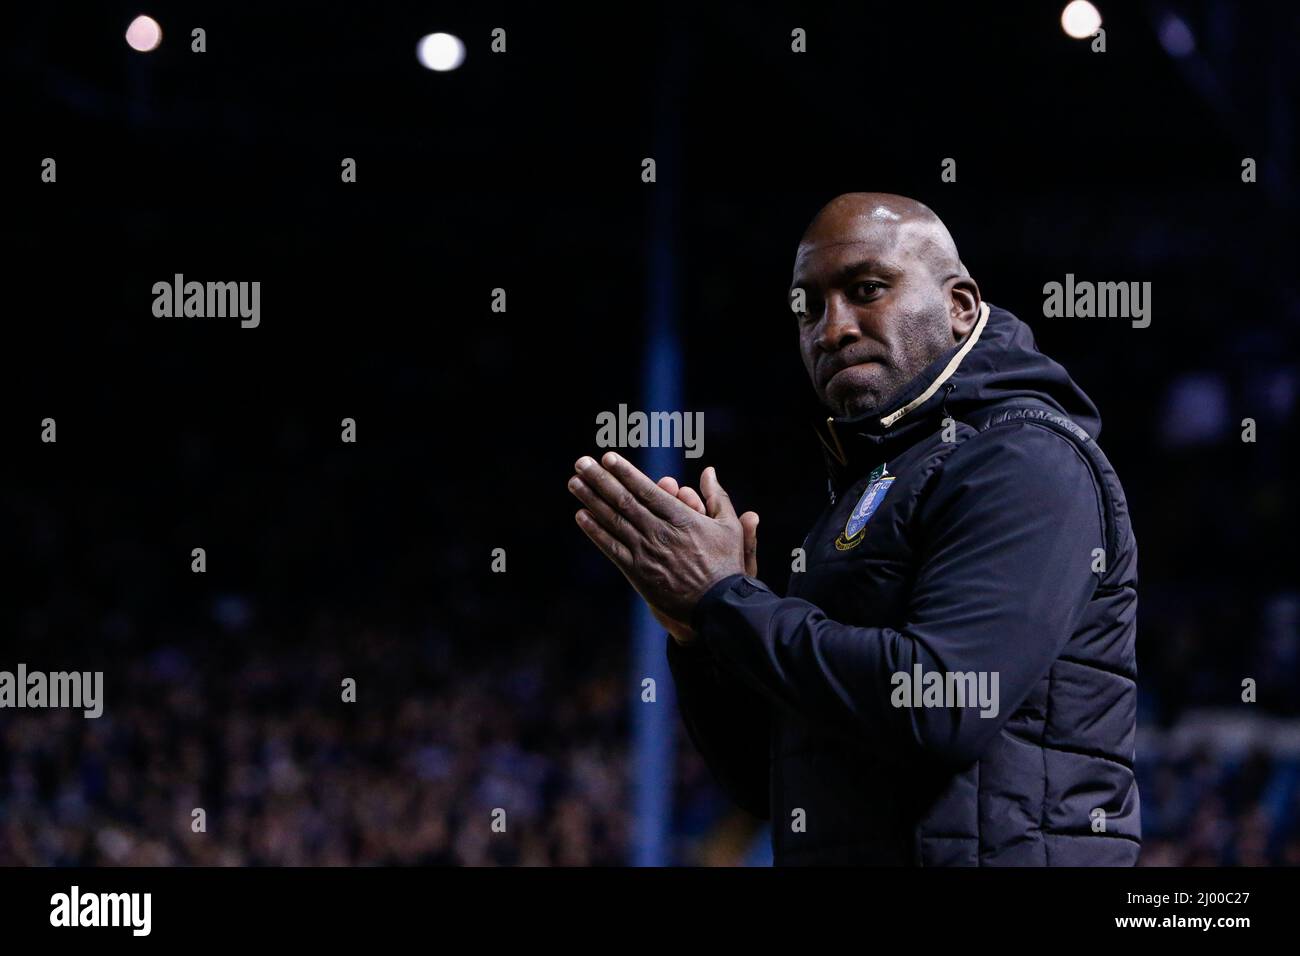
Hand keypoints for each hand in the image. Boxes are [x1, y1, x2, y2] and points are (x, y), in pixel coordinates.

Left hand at [568, 453, 759, 643]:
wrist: (718, 607)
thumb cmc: (726, 565)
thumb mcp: (730, 527)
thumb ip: (718, 496)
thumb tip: (710, 470)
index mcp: (681, 519)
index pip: (647, 490)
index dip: (625, 472)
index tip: (608, 457)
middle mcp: (659, 533)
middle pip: (624, 501)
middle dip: (601, 479)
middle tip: (581, 463)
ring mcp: (646, 553)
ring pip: (614, 521)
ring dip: (592, 500)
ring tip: (575, 483)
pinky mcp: (637, 572)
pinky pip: (612, 548)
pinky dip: (595, 532)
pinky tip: (581, 516)